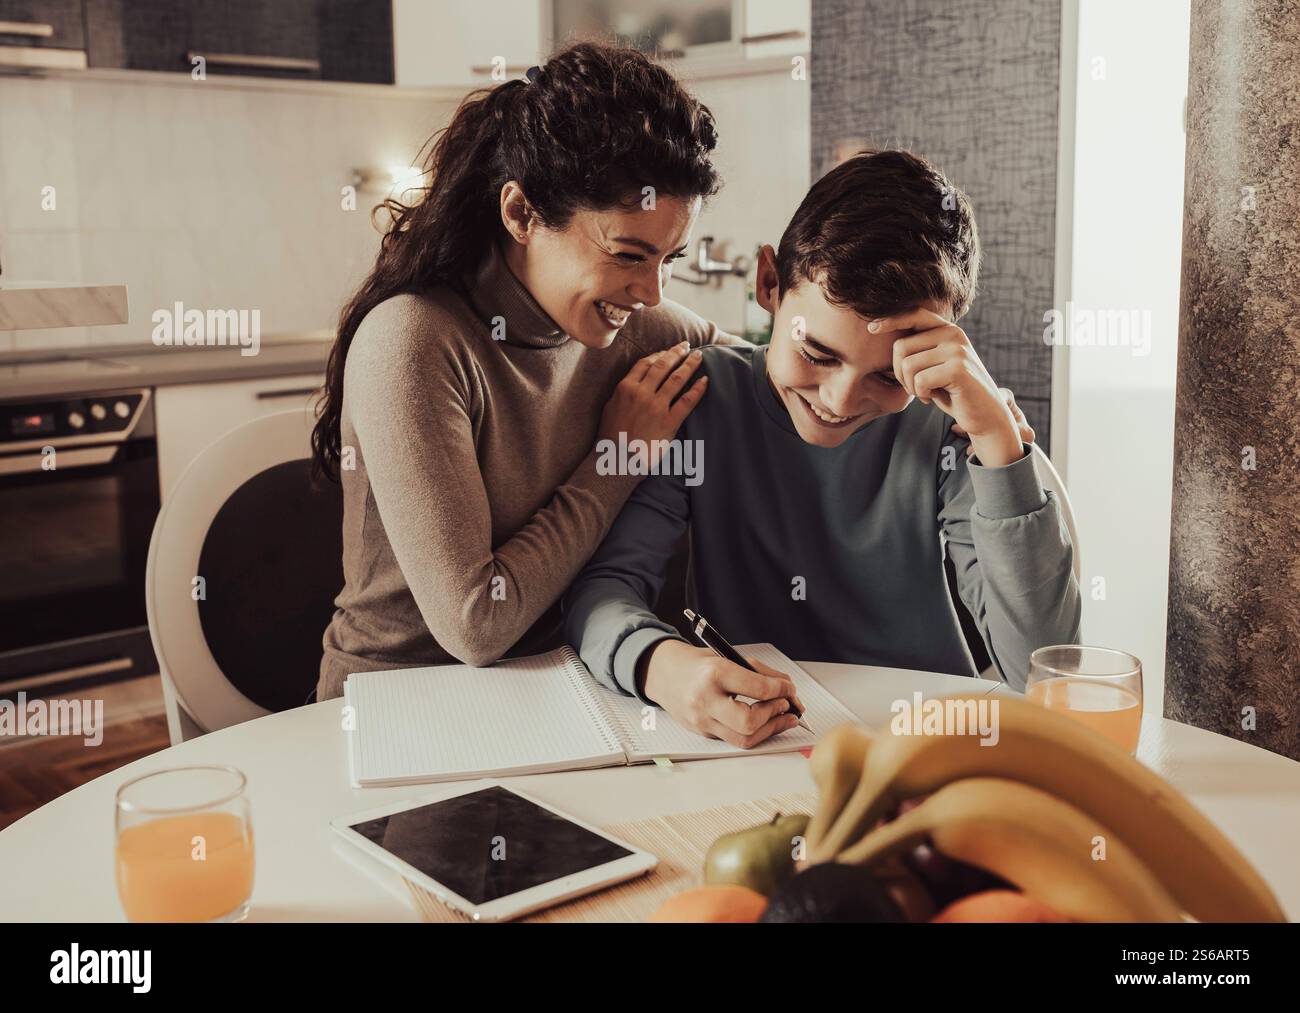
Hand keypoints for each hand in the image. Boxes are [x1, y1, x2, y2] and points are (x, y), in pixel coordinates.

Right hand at [599, 342, 707, 464]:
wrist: (616, 460)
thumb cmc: (611, 437)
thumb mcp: (610, 408)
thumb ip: (622, 392)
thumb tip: (632, 381)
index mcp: (626, 388)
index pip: (646, 363)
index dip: (659, 354)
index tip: (668, 351)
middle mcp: (641, 393)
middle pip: (663, 366)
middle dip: (677, 353)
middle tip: (687, 346)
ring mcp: (656, 407)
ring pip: (676, 379)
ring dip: (689, 365)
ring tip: (698, 356)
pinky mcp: (669, 422)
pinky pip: (687, 401)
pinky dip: (698, 389)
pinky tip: (705, 380)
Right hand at [640, 639, 803, 748]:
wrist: (663, 672)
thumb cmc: (696, 663)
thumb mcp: (727, 656)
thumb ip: (759, 672)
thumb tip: (788, 689)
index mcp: (713, 674)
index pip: (757, 688)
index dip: (781, 690)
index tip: (790, 689)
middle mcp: (705, 700)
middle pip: (749, 722)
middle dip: (774, 715)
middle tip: (786, 705)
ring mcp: (701, 721)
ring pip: (744, 738)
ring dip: (770, 729)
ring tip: (783, 717)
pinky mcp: (703, 733)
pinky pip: (735, 739)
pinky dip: (754, 731)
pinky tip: (765, 722)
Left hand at [875, 308, 1023, 467]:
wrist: (985, 415)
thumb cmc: (954, 392)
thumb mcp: (934, 366)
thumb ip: (919, 350)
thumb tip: (883, 333)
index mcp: (947, 329)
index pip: (914, 314)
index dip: (891, 319)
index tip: (871, 328)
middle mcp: (953, 334)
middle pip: (901, 346)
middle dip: (899, 372)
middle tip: (914, 387)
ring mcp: (956, 350)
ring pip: (908, 365)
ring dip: (910, 386)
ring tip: (925, 392)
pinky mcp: (958, 369)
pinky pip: (920, 380)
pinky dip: (921, 394)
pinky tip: (932, 398)